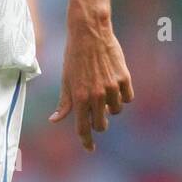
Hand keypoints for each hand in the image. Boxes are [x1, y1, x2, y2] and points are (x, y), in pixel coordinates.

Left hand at [49, 13, 132, 152]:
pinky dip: (123, 96)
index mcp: (79, 97)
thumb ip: (64, 103)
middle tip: (97, 115)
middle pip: (101, 124)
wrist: (90, 33)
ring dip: (111, 107)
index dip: (86, 141)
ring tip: (104, 92)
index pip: (83, 128)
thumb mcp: (66, 80)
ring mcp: (112, 87)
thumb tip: (54, 120)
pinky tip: (116, 87)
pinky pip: (127, 98)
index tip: (90, 148)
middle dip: (99, 123)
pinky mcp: (124, 78)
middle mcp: (96, 95)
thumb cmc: (74, 56)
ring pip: (116, 110)